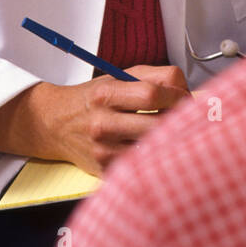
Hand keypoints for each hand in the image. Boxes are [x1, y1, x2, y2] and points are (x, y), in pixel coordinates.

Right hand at [0, 65, 190, 177]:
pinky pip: (143, 164)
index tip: (186, 99)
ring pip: (153, 148)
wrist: (56, 124)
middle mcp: (101, 124)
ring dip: (170, 140)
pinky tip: (155, 147)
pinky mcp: (105, 170)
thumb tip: (189, 91)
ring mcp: (103, 151)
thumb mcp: (121, 76)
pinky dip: (155, 156)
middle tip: (188, 118)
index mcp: (105, 95)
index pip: (151, 95)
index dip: (176, 96)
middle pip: (156, 125)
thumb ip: (158, 76)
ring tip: (173, 132)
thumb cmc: (95, 98)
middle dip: (180, 120)